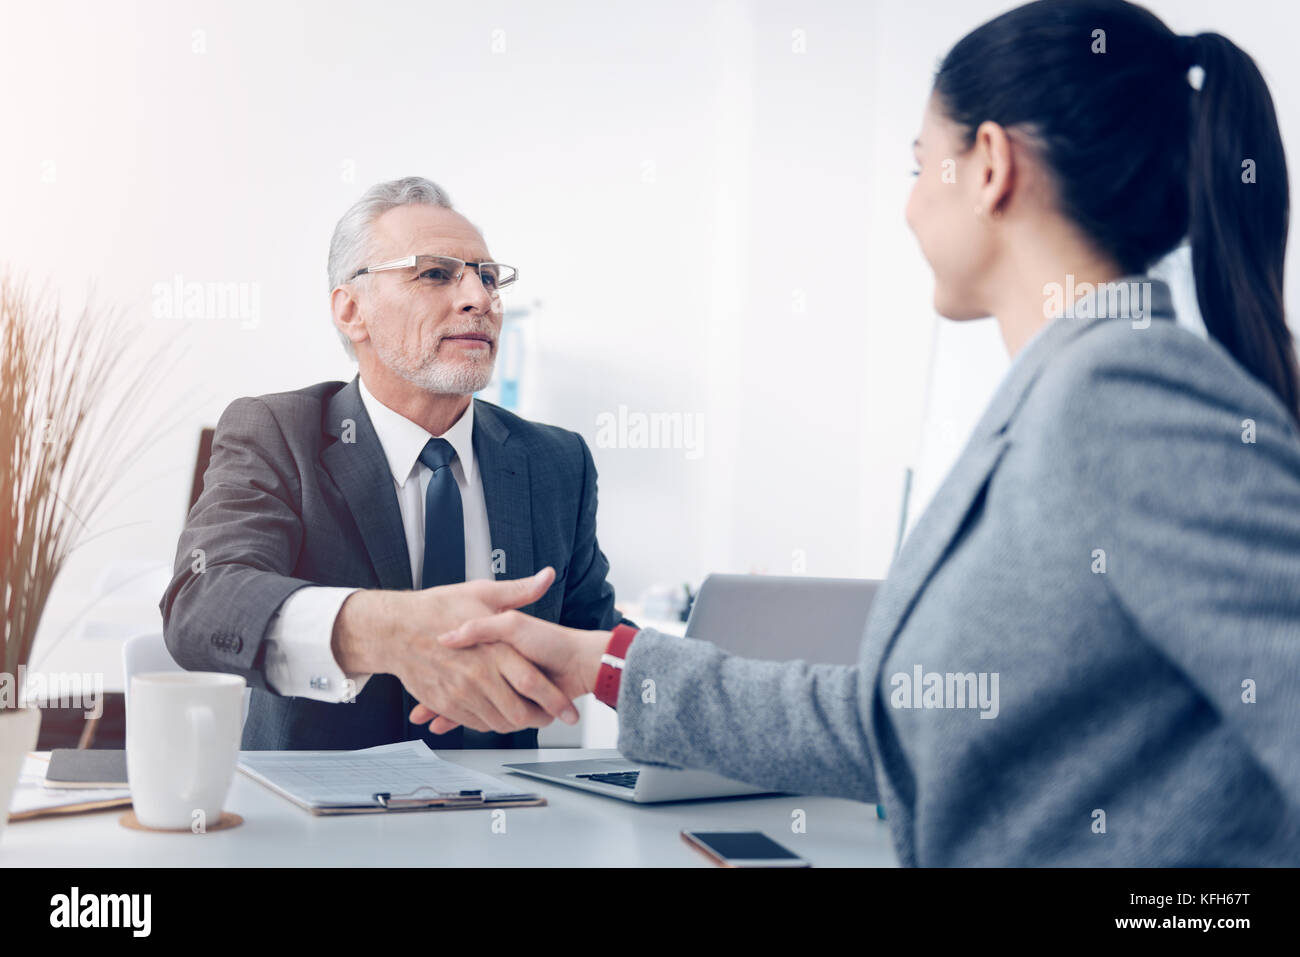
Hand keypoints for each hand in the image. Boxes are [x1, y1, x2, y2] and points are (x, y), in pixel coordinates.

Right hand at [331, 568, 580, 732]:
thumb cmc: (437, 608)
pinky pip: (475, 723)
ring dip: (516, 725)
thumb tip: (547, 577)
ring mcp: (460, 692)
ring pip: (497, 722)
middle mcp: (478, 675)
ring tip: (528, 716)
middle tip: (549, 716)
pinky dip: (491, 724)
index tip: (567, 709)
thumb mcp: (481, 593)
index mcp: (493, 648)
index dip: (554, 701)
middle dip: (539, 720)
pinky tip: (499, 714)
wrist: (394, 628)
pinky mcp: (446, 702)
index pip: (533, 683)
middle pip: (518, 712)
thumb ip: (518, 592)